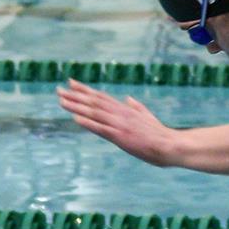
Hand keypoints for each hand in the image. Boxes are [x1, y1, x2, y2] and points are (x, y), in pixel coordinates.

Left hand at [57, 79, 176, 165]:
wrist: (170, 145)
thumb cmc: (160, 134)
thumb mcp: (147, 116)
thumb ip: (137, 107)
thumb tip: (128, 99)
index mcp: (125, 109)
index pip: (101, 96)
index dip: (85, 89)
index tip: (71, 83)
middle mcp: (120, 113)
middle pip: (94, 102)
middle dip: (75, 96)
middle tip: (58, 90)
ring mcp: (120, 124)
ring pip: (94, 112)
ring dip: (76, 106)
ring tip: (61, 101)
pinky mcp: (121, 136)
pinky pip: (101, 128)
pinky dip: (87, 122)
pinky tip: (76, 118)